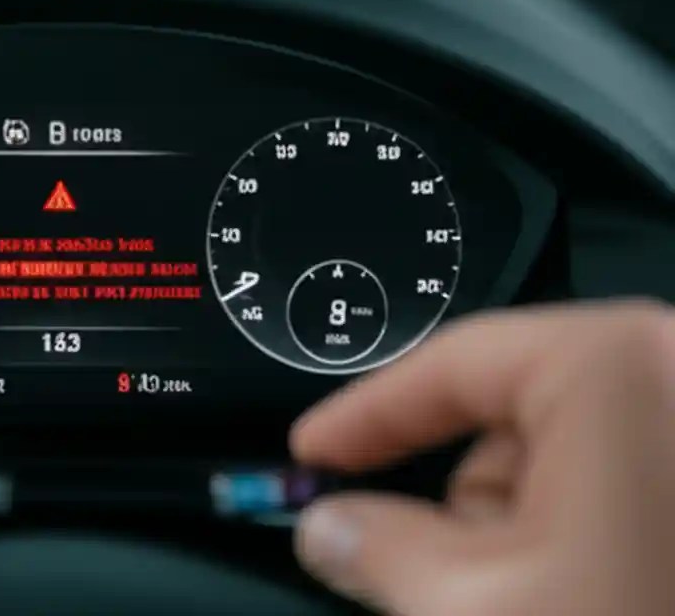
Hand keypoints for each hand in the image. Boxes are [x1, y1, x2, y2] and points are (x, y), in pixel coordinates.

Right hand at [291, 300, 674, 615]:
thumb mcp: (471, 603)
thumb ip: (373, 547)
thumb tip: (335, 529)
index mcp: (613, 368)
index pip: (448, 365)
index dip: (364, 417)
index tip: (318, 452)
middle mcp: (674, 370)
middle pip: (509, 416)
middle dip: (471, 503)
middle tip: (463, 578)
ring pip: (568, 456)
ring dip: (530, 531)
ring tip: (558, 601)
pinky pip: (624, 479)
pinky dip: (589, 535)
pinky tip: (599, 594)